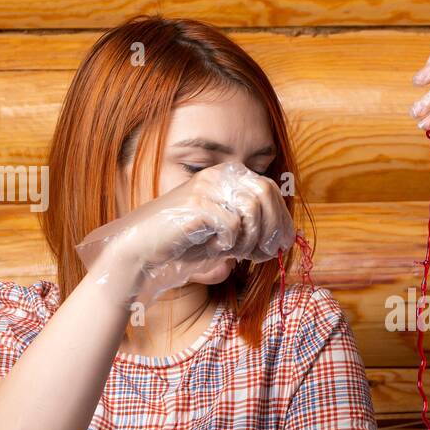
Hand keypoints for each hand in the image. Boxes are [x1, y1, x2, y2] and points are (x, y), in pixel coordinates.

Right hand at [76, 160, 295, 307]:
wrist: (144, 248)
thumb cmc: (184, 242)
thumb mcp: (226, 233)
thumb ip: (252, 230)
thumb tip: (285, 240)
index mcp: (227, 176)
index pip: (269, 189)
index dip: (282, 218)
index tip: (284, 244)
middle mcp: (219, 175)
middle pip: (266, 194)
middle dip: (271, 229)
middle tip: (263, 254)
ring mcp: (207, 186)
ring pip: (252, 210)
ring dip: (250, 239)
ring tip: (235, 252)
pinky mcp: (198, 203)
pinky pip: (232, 225)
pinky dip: (229, 243)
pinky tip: (214, 248)